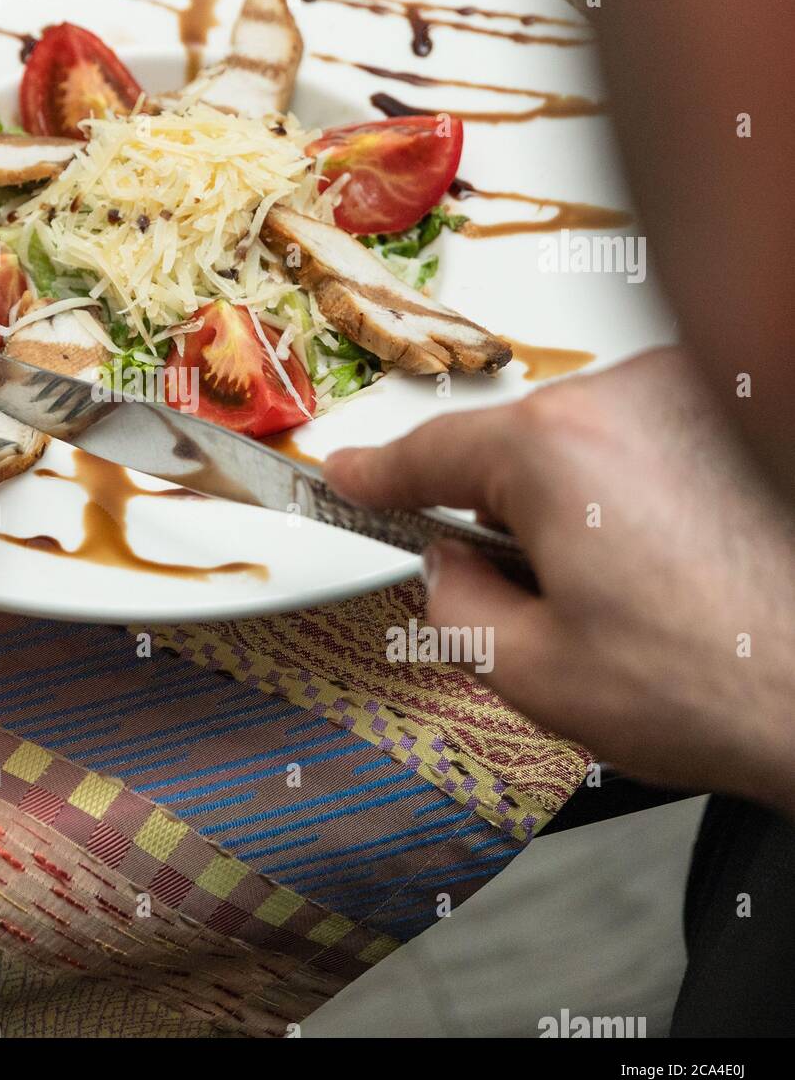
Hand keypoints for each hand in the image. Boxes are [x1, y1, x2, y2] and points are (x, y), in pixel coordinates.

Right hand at [325, 349, 794, 816]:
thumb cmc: (722, 684)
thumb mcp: (534, 672)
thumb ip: (449, 605)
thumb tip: (443, 566)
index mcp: (555, 449)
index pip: (429, 453)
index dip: (375, 476)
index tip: (348, 477)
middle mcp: (625, 398)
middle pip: (514, 449)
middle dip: (507, 519)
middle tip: (541, 601)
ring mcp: (689, 396)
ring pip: (584, 446)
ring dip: (581, 506)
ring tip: (638, 595)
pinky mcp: (732, 413)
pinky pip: (645, 441)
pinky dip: (637, 492)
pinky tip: (675, 564)